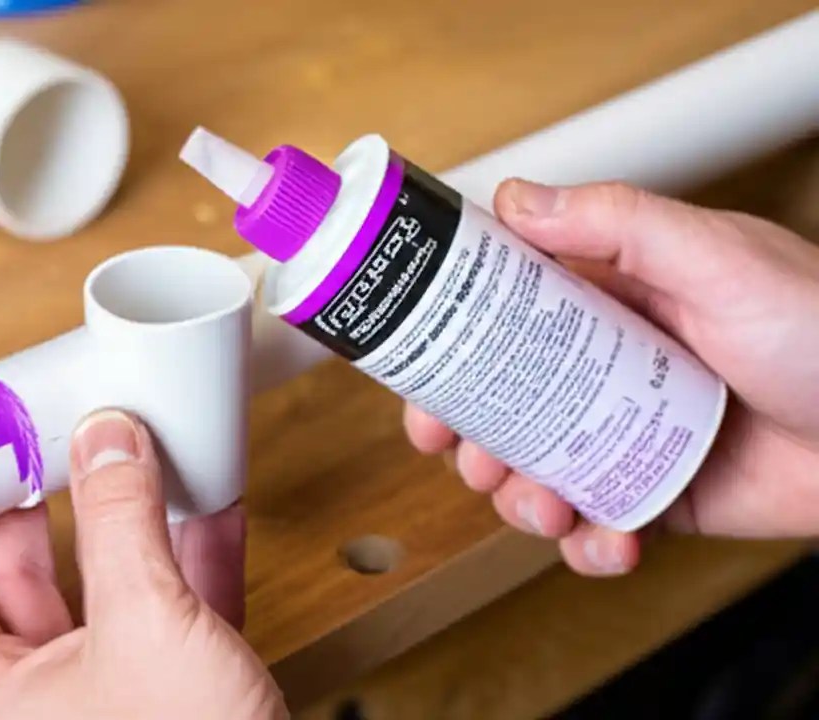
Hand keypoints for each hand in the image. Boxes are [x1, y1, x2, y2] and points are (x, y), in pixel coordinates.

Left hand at [0, 409, 285, 718]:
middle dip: (36, 504)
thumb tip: (107, 444)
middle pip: (20, 577)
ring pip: (109, 583)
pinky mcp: (184, 685)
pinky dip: (195, 551)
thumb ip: (123, 524)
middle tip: (40, 440)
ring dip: (127, 518)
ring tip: (129, 454)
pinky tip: (209, 504)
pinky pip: (180, 602)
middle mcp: (50, 690)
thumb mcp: (146, 625)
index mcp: (0, 693)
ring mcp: (120, 686)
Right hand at [404, 179, 818, 575]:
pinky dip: (585, 545)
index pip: (505, 313)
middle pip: (502, 400)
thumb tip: (515, 200)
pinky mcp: (654, 496)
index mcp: (611, 300)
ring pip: (534, 469)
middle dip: (467, 434)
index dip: (450, 343)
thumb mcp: (717, 260)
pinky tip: (604, 540)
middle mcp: (609, 367)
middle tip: (461, 451)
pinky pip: (593, 526)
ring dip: (517, 498)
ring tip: (542, 505)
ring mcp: (627, 434)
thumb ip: (618, 222)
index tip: (418, 372)